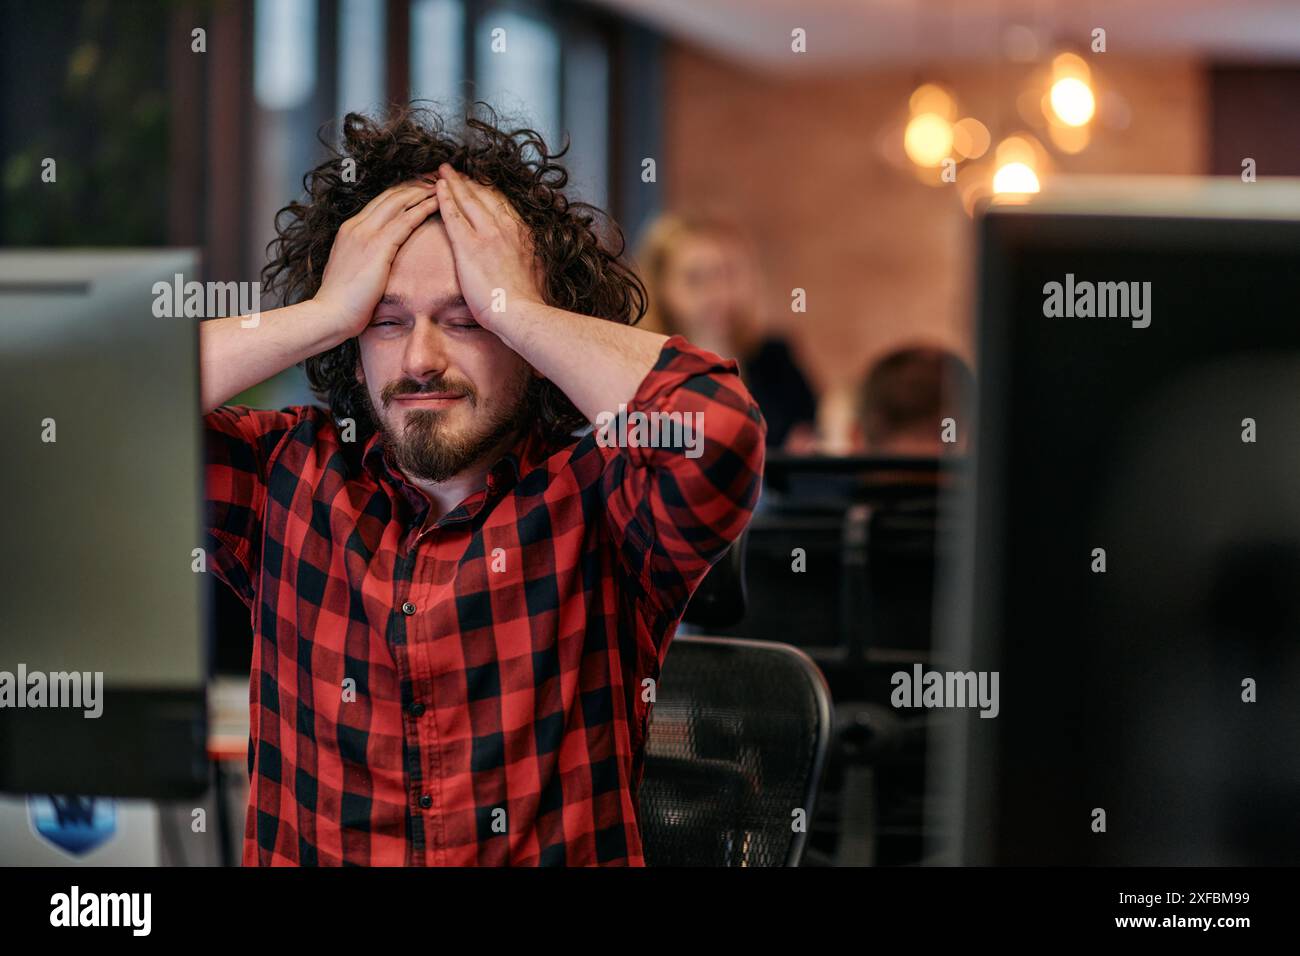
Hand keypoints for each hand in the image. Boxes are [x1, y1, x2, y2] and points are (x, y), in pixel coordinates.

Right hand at [313, 180, 439, 337]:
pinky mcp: (378, 246)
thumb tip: (372, 262)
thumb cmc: (341, 302)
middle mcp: (356, 226)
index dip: (400, 193)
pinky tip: (437, 204)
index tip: (417, 187)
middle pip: (390, 196)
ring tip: (440, 187)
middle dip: (414, 185)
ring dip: (421, 192)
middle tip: (433, 179)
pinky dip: (422, 209)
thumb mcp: (350, 271)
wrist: (329, 314)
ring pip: (399, 202)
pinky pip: (405, 221)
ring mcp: (365, 234)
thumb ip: (361, 259)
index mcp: (349, 230)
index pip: (379, 203)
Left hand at [433, 164, 544, 329]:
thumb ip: (531, 260)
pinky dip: (444, 198)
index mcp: (522, 234)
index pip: (502, 204)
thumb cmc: (530, 303)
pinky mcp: (469, 246)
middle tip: (457, 171)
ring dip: (455, 182)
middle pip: (484, 196)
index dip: (488, 191)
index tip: (480, 184)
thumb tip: (530, 261)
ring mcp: (487, 235)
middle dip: (469, 181)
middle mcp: (506, 228)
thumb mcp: (538, 273)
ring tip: (444, 171)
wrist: (521, 313)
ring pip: (468, 199)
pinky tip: (436, 188)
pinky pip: (453, 215)